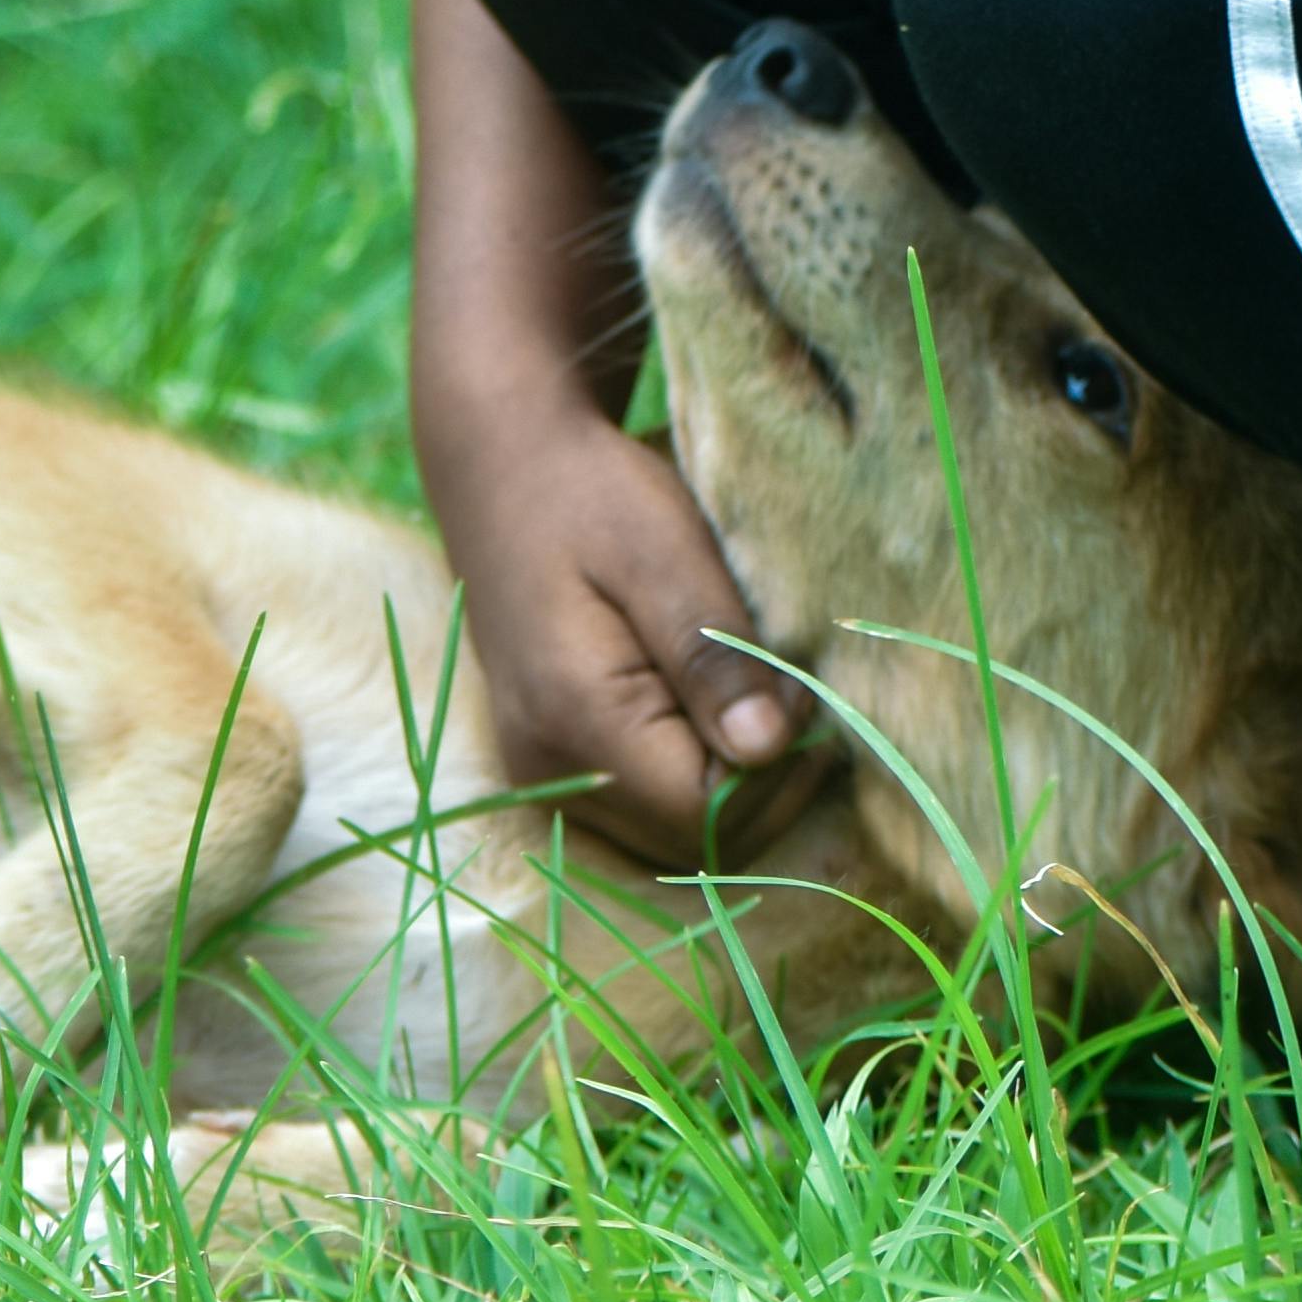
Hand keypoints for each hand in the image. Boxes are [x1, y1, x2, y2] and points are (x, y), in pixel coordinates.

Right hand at [426, 379, 800, 867]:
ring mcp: (542, 769)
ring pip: (670, 833)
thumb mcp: (662, 550)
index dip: (775, 769)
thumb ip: (712, 651)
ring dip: (732, 782)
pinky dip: (694, 771)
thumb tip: (769, 748)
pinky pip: (643, 804)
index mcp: (575, 718)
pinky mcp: (548, 757)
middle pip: (690, 840)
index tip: (798, 686)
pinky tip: (712, 704)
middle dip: (762, 783)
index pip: (706, 813)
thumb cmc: (590, 492)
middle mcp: (547, 767)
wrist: (503, 462)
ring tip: (754, 691)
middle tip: (791, 690)